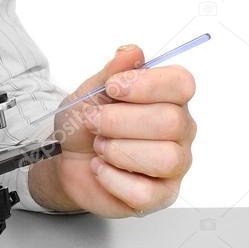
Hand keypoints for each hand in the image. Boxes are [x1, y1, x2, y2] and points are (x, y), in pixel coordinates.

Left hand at [29, 44, 197, 216]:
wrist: (66, 159)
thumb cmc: (85, 123)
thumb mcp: (90, 92)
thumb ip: (112, 71)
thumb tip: (131, 51)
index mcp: (167, 99)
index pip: (182, 83)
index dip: (146, 84)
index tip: (112, 88)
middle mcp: (179, 131)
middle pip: (171, 121)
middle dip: (120, 120)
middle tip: (95, 122)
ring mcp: (174, 165)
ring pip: (166, 158)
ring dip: (118, 150)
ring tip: (99, 147)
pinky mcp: (159, 196)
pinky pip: (146, 192)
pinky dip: (112, 178)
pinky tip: (100, 168)